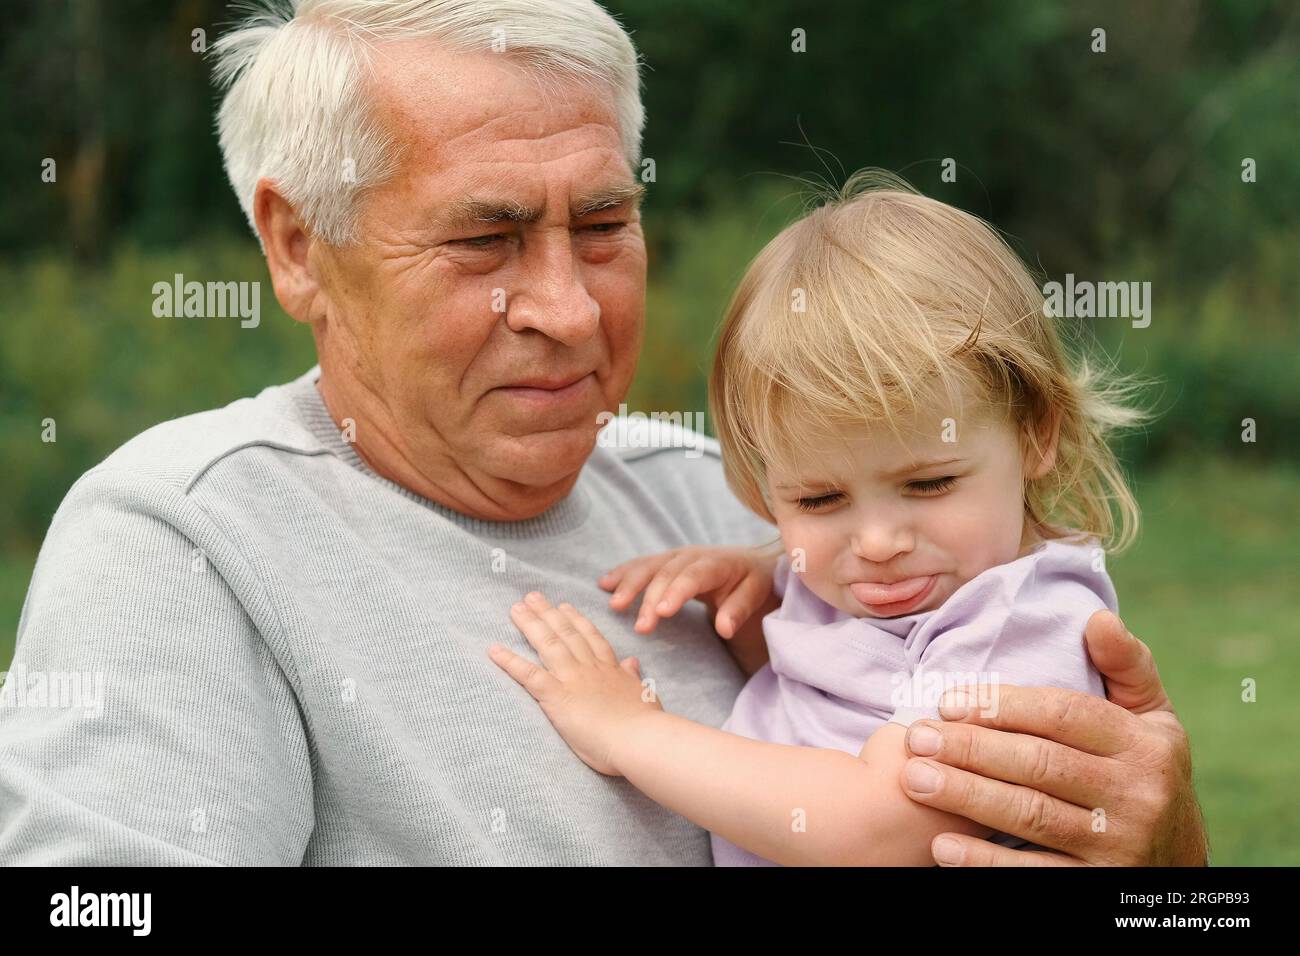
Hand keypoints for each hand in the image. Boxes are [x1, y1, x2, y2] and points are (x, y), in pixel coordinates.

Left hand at [488, 591, 662, 776]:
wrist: (639, 738)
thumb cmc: (645, 725)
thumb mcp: (645, 695)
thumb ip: (633, 677)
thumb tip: (632, 661)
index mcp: (610, 669)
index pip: (590, 638)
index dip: (576, 620)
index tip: (564, 606)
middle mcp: (590, 668)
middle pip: (565, 633)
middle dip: (547, 613)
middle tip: (532, 597)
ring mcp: (572, 679)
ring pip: (548, 644)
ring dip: (530, 624)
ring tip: (516, 608)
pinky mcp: (556, 696)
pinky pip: (528, 675)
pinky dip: (510, 661)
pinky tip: (494, 650)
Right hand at [597, 546, 774, 636]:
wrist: (749, 562)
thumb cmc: (751, 582)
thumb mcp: (756, 593)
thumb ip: (739, 610)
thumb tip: (724, 629)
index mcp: (717, 562)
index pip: (694, 576)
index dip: (677, 591)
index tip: (661, 613)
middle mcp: (693, 555)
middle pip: (667, 574)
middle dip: (650, 598)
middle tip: (640, 627)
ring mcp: (676, 556)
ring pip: (649, 566)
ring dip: (630, 584)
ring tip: (614, 605)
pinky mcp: (665, 560)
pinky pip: (641, 564)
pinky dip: (622, 573)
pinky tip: (604, 583)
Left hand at [899, 610, 1207, 865]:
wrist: (1179, 864)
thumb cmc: (1147, 770)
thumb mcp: (1154, 718)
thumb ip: (1127, 666)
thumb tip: (1097, 617)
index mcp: (1143, 745)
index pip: (1064, 716)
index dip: (1002, 706)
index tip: (947, 701)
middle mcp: (1134, 795)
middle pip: (1040, 764)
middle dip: (971, 749)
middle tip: (916, 738)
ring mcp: (1116, 845)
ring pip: (1031, 815)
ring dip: (966, 797)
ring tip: (914, 778)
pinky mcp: (1098, 886)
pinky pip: (1035, 874)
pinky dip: (985, 862)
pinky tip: (942, 845)